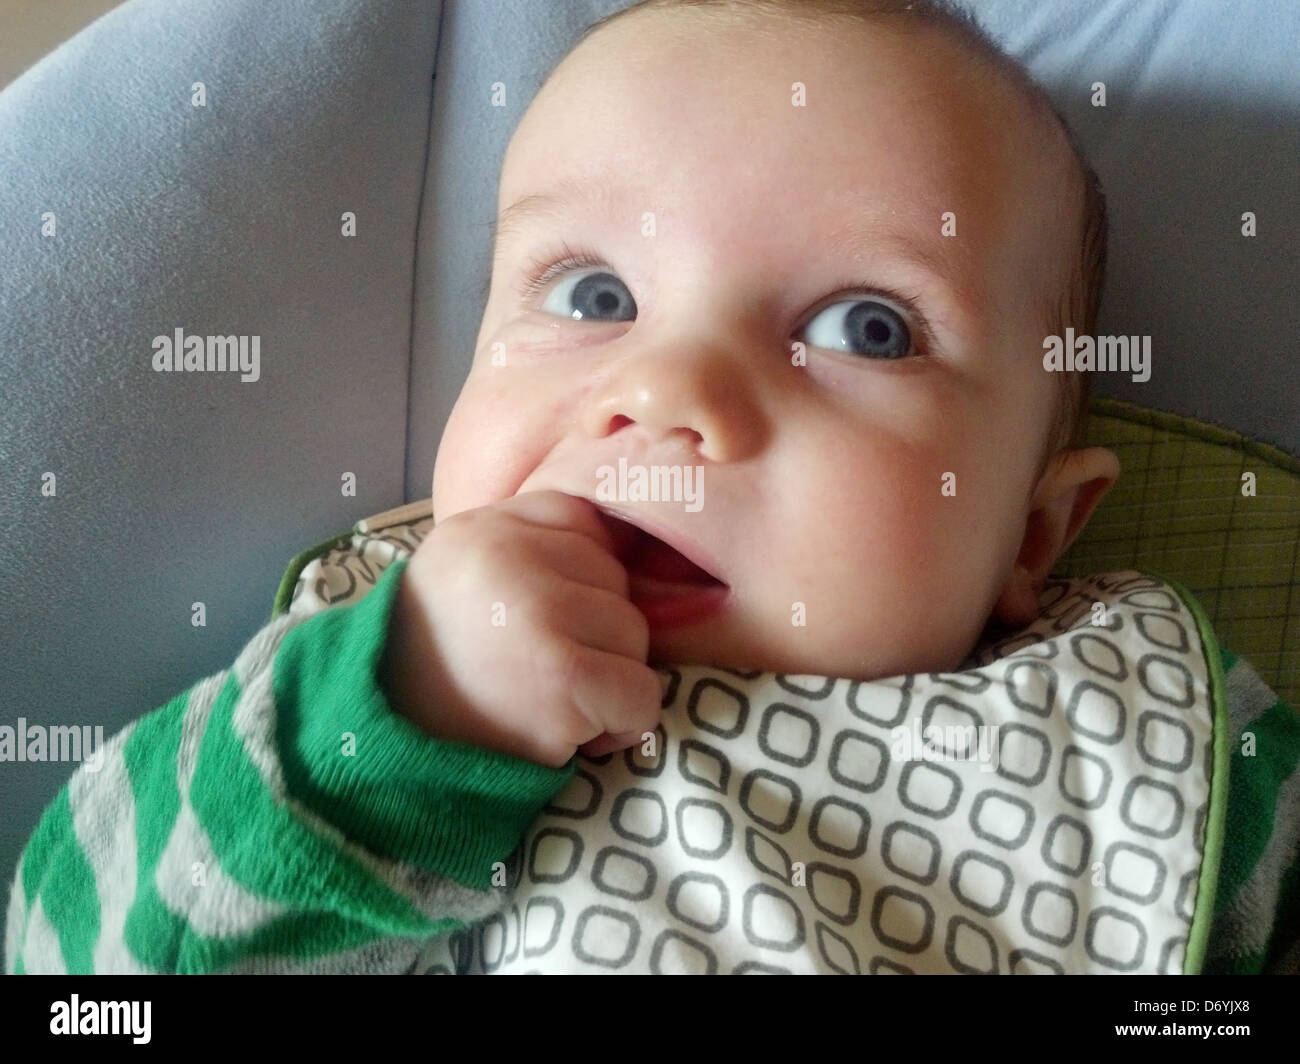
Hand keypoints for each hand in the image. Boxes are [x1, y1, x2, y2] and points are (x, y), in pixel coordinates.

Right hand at [380, 491, 662, 767]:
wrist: (399, 758)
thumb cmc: (441, 676)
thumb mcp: (460, 580)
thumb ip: (525, 548)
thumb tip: (616, 542)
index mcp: (480, 530)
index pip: (580, 520)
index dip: (576, 578)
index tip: (541, 620)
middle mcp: (508, 558)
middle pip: (613, 578)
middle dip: (594, 632)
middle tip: (540, 671)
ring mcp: (539, 613)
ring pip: (634, 632)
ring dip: (608, 678)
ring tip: (552, 701)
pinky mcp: (566, 676)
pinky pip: (642, 691)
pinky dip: (623, 724)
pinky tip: (578, 734)